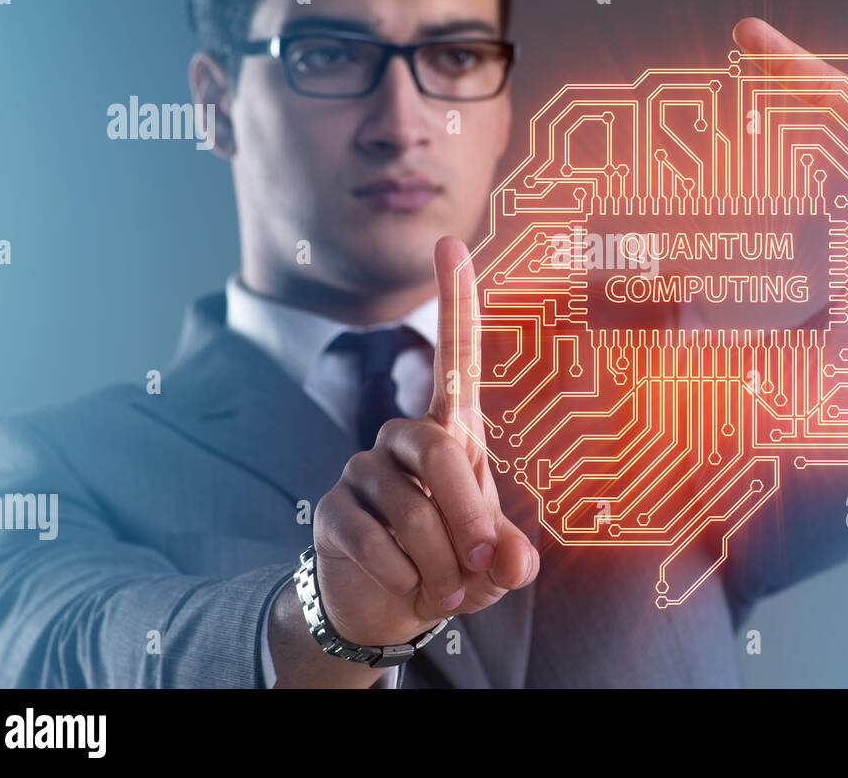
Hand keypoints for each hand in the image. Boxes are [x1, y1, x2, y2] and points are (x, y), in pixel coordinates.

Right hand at [309, 236, 537, 648]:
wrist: (392, 605)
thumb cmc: (457, 562)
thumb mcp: (496, 561)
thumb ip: (511, 555)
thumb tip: (513, 562)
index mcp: (453, 431)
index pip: (455, 357)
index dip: (454, 301)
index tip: (450, 242)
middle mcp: (406, 438)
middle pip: (438, 450)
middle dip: (468, 515)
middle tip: (484, 566)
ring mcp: (364, 470)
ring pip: (409, 509)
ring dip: (439, 564)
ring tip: (447, 591)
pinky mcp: (334, 509)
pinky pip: (372, 540)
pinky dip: (403, 578)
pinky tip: (408, 588)